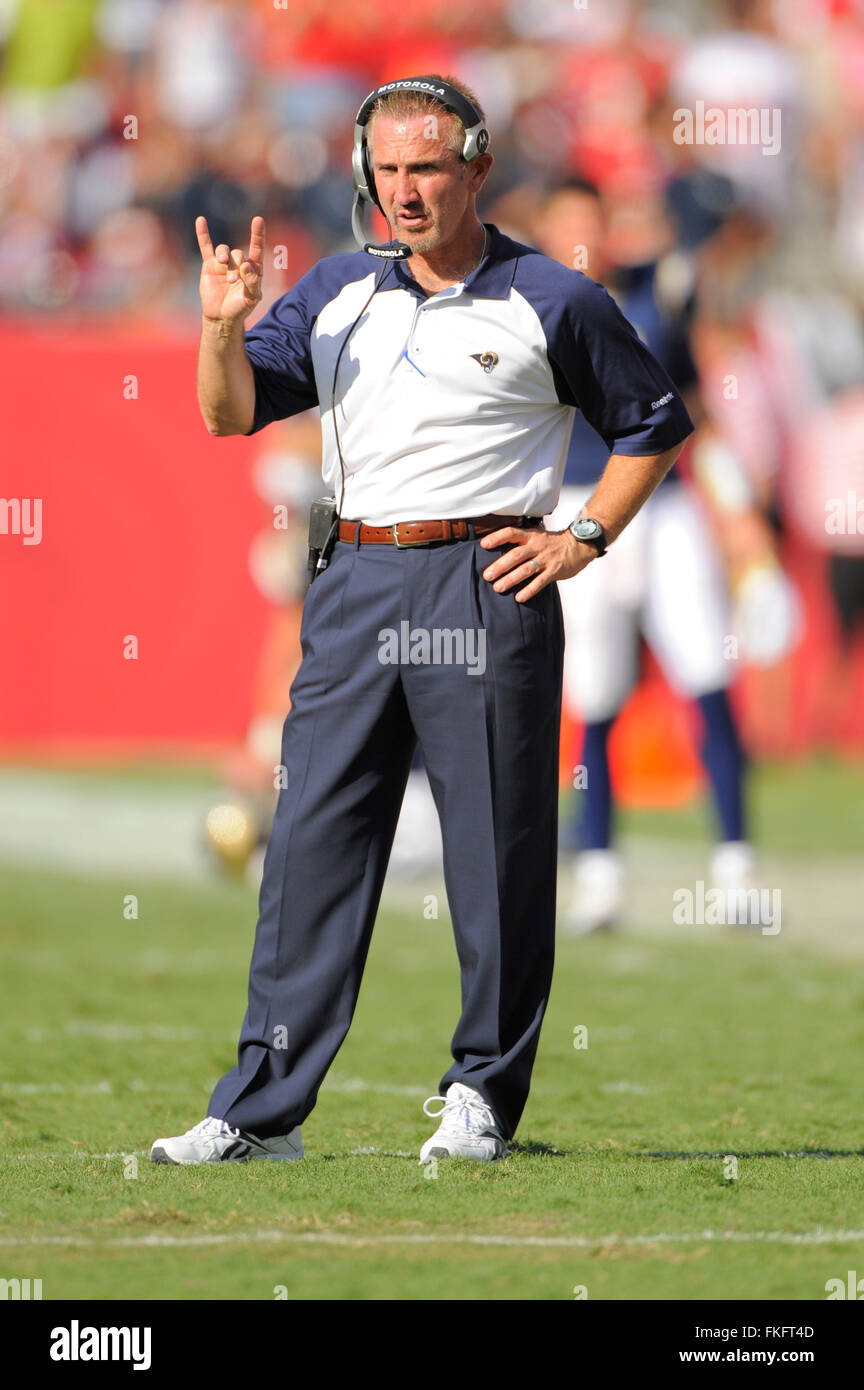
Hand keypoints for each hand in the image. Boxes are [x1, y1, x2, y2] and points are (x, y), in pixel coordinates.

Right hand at [196, 215, 264, 323]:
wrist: (221, 316)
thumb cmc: (240, 308)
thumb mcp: (251, 299)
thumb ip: (252, 283)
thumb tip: (246, 266)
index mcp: (253, 269)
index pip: (257, 249)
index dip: (258, 235)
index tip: (258, 220)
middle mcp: (239, 263)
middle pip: (238, 253)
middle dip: (235, 266)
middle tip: (233, 281)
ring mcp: (224, 264)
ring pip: (224, 250)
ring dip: (224, 257)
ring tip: (224, 272)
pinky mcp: (210, 266)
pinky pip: (206, 247)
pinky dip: (203, 234)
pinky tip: (201, 220)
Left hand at [479, 526, 595, 601]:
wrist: (580, 545)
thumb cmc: (553, 543)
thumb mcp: (537, 535)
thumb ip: (521, 541)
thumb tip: (498, 548)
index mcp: (531, 536)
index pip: (511, 533)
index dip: (497, 537)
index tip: (483, 545)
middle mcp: (537, 546)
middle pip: (516, 555)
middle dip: (500, 565)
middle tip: (487, 576)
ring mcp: (546, 559)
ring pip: (526, 569)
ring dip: (511, 579)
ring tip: (498, 588)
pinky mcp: (555, 571)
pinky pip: (540, 582)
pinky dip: (529, 590)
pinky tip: (519, 598)